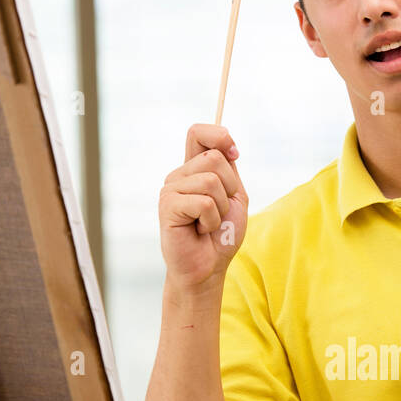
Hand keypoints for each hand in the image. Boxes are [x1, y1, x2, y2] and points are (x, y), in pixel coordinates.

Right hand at [158, 123, 248, 290]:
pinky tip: (199, 231)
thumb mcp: (234, 196)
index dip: (219, 135)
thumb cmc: (221, 234)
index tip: (234, 154)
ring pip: (211, 180)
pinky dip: (211, 220)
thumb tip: (227, 145)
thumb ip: (229, 168)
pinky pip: (204, 202)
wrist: (208, 267)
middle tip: (218, 212)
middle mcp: (179, 175)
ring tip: (208, 223)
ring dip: (221, 208)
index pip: (199, 132)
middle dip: (229, 188)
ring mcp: (170, 189)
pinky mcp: (167, 205)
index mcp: (194, 169)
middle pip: (214, 158)